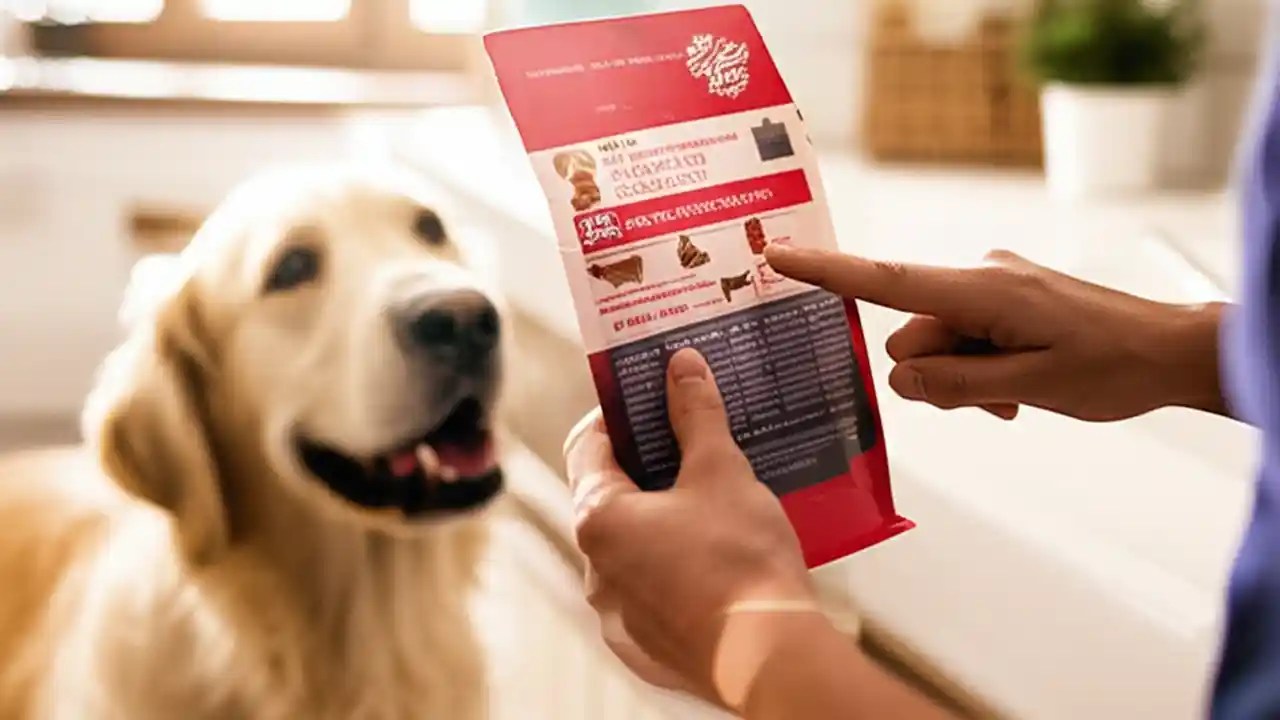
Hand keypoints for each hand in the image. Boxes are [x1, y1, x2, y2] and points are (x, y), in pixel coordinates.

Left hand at [564, 348, 817, 709]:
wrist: (771, 658)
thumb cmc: (741, 559)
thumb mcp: (722, 471)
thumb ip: (696, 414)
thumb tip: (682, 366)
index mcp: (598, 519)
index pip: (589, 445)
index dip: (620, 414)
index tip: (654, 399)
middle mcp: (593, 569)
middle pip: (610, 497)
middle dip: (650, 467)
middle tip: (694, 446)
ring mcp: (616, 615)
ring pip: (632, 549)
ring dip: (663, 521)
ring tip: (714, 503)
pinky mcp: (645, 648)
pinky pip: (651, 593)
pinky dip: (675, 570)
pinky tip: (717, 560)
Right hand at [766, 246, 1226, 421]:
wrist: (1173, 351)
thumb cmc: (1111, 367)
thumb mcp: (1028, 388)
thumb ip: (954, 383)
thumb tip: (898, 377)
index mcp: (982, 290)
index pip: (886, 281)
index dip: (827, 271)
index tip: (776, 253)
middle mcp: (979, 276)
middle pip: (913, 333)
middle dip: (937, 372)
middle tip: (993, 400)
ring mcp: (993, 285)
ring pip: (939, 342)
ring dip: (963, 377)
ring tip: (1013, 399)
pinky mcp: (1005, 298)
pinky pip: (964, 337)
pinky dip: (978, 367)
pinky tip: (1015, 390)